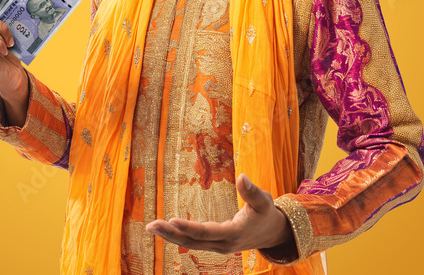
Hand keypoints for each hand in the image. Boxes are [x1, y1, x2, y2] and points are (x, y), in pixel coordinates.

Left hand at [145, 174, 293, 253]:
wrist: (273, 234)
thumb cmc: (267, 213)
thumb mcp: (264, 201)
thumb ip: (252, 191)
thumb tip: (242, 176)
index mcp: (234, 234)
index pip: (206, 232)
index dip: (188, 227)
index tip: (171, 219)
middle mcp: (223, 245)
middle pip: (193, 241)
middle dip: (171, 234)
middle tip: (150, 225)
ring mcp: (218, 247)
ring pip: (190, 244)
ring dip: (170, 236)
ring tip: (151, 227)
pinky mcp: (215, 245)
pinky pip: (193, 242)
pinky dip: (178, 237)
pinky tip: (164, 230)